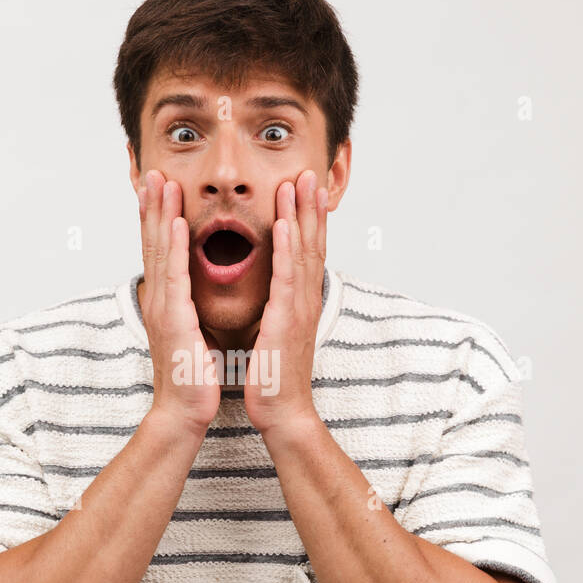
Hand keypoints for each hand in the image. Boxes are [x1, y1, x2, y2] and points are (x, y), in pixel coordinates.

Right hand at [137, 170, 221, 434]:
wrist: (185, 412)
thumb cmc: (194, 379)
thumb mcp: (193, 336)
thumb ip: (190, 312)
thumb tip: (193, 300)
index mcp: (168, 302)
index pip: (162, 252)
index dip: (159, 218)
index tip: (160, 188)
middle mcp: (160, 300)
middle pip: (154, 243)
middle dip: (153, 206)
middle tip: (152, 171)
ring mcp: (163, 307)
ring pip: (160, 251)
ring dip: (159, 213)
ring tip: (160, 181)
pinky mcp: (174, 319)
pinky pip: (174, 275)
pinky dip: (173, 246)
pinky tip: (176, 222)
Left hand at [246, 169, 326, 435]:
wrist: (280, 412)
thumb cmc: (273, 378)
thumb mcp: (273, 334)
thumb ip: (275, 309)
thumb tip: (271, 296)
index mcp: (299, 301)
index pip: (304, 251)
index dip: (306, 218)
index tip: (303, 188)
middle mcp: (304, 299)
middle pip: (311, 242)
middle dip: (310, 205)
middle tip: (309, 170)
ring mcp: (298, 308)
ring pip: (302, 252)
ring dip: (300, 215)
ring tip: (298, 182)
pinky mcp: (286, 321)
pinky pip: (286, 279)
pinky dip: (285, 249)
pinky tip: (282, 225)